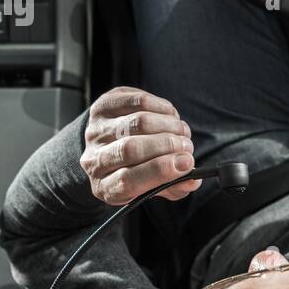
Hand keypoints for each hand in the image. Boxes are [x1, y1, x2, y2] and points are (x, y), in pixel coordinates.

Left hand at [80, 86, 198, 204]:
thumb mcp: (153, 187)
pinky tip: (172, 117)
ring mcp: (96, 130)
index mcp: (105, 186)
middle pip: (131, 148)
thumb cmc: (136, 170)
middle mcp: (95, 159)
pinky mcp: (103, 105)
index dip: (160, 170)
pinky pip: (137, 102)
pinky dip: (162, 108)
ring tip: (183, 133)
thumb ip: (174, 187)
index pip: (128, 180)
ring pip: (137, 122)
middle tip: (188, 146)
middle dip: (167, 145)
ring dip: (169, 126)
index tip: (187, 163)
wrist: (110, 147)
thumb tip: (194, 179)